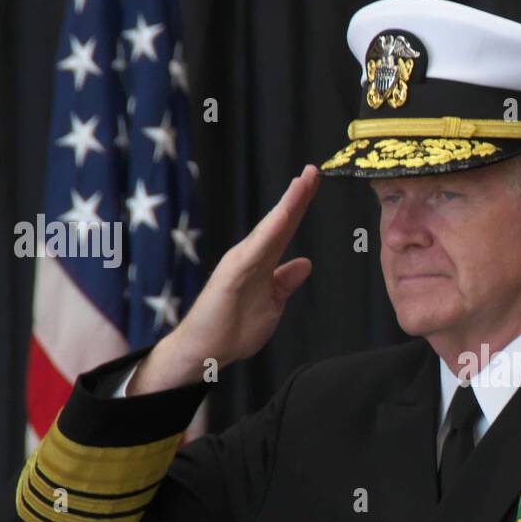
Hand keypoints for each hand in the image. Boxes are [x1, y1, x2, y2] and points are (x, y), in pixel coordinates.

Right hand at [129, 165, 319, 393]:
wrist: (205, 351)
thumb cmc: (233, 329)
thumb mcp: (272, 303)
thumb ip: (285, 282)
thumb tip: (305, 264)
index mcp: (262, 262)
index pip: (285, 229)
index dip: (300, 206)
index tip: (315, 182)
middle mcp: (251, 256)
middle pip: (280, 222)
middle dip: (298, 196)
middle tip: (315, 170)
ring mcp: (241, 263)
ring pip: (270, 229)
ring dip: (287, 205)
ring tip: (303, 182)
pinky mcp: (231, 274)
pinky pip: (256, 250)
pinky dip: (271, 231)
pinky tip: (285, 215)